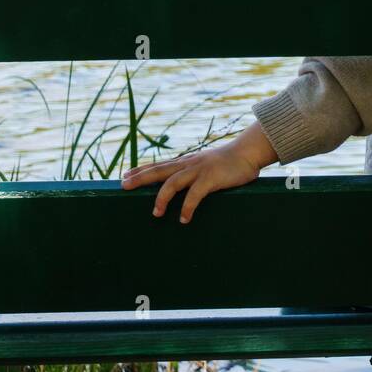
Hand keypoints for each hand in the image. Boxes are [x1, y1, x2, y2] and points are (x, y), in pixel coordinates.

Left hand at [121, 122, 277, 223]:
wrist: (247, 152)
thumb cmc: (228, 162)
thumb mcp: (206, 165)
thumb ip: (195, 173)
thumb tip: (186, 186)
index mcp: (186, 161)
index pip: (159, 164)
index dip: (141, 169)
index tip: (125, 175)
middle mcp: (188, 163)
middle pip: (159, 170)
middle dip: (140, 178)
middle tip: (124, 186)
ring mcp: (199, 170)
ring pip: (173, 182)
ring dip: (162, 198)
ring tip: (155, 214)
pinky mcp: (211, 178)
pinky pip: (195, 194)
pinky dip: (187, 207)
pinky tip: (183, 219)